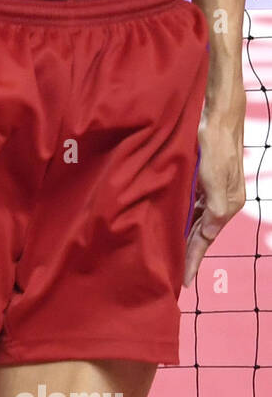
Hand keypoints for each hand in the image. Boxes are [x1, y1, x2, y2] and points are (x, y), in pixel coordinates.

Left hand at [183, 103, 245, 285]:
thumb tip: (209, 232)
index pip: (206, 239)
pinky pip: (191, 205)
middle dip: (189, 252)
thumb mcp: (214, 177)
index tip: (184, 280)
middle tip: (174, 273)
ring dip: (184, 236)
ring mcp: (211, 190)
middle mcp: (220, 201)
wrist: (217, 116)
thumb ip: (215, 207)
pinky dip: (182, 217)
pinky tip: (171, 223)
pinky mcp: (202, 179)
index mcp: (225, 205)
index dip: (193, 259)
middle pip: (201, 233)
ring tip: (170, 254)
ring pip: (195, 220)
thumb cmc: (216, 144)